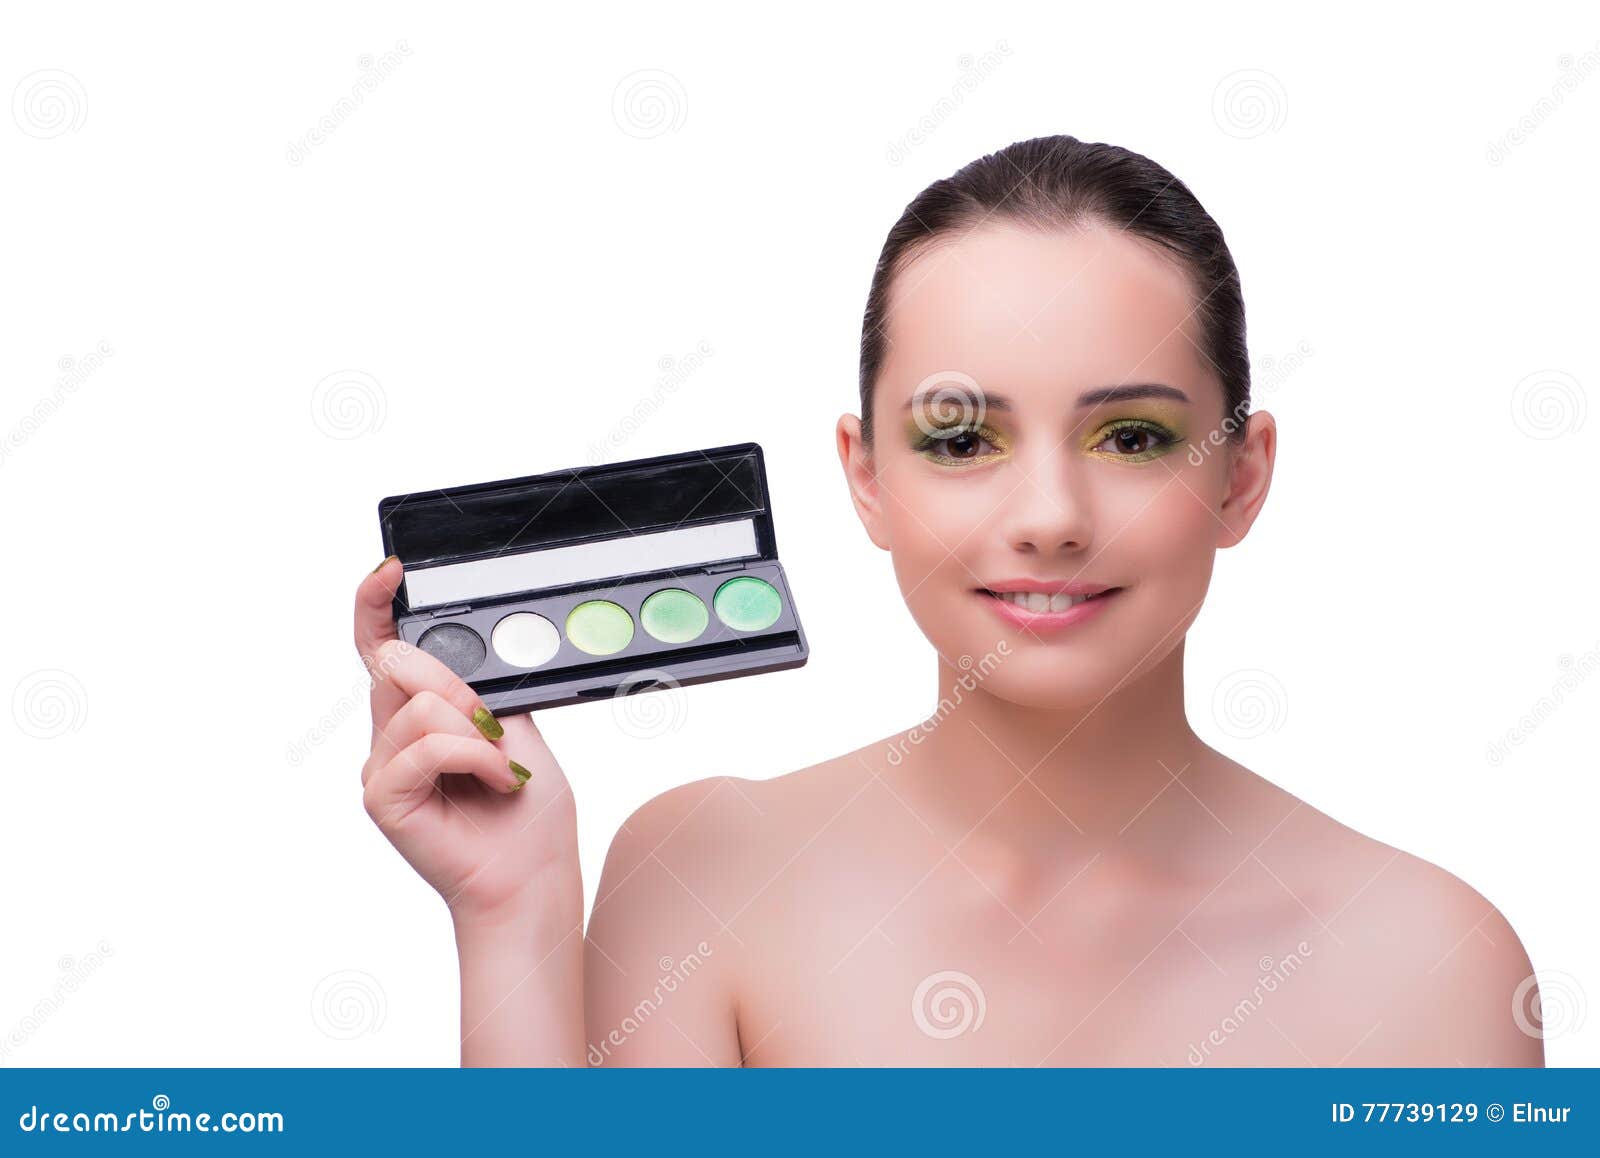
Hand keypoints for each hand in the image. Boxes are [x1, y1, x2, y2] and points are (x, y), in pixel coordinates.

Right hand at [354, 557, 578, 927]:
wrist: (532, 877)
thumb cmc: (528, 813)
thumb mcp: (514, 728)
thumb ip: (479, 688)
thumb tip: (457, 651)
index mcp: (422, 713)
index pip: (383, 649)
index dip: (377, 605)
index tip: (392, 571)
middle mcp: (392, 736)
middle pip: (397, 665)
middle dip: (456, 685)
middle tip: (495, 726)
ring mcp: (382, 766)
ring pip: (419, 705)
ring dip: (478, 734)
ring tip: (502, 770)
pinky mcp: (382, 796)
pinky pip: (426, 745)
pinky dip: (474, 758)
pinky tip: (497, 783)